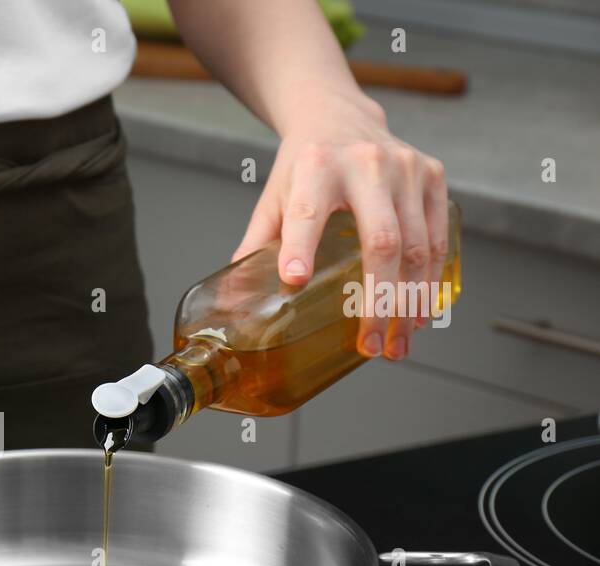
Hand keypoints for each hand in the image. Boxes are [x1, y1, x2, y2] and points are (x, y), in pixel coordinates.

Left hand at [232, 92, 448, 360]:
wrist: (339, 114)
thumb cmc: (304, 166)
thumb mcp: (273, 198)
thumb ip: (256, 246)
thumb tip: (233, 301)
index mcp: (315, 167)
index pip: (307, 212)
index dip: (301, 247)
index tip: (295, 281)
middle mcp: (365, 164)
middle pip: (380, 241)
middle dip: (378, 301)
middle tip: (371, 345)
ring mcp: (406, 168)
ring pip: (416, 247)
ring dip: (409, 303)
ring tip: (396, 343)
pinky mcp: (432, 175)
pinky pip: (437, 237)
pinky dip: (430, 281)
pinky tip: (418, 312)